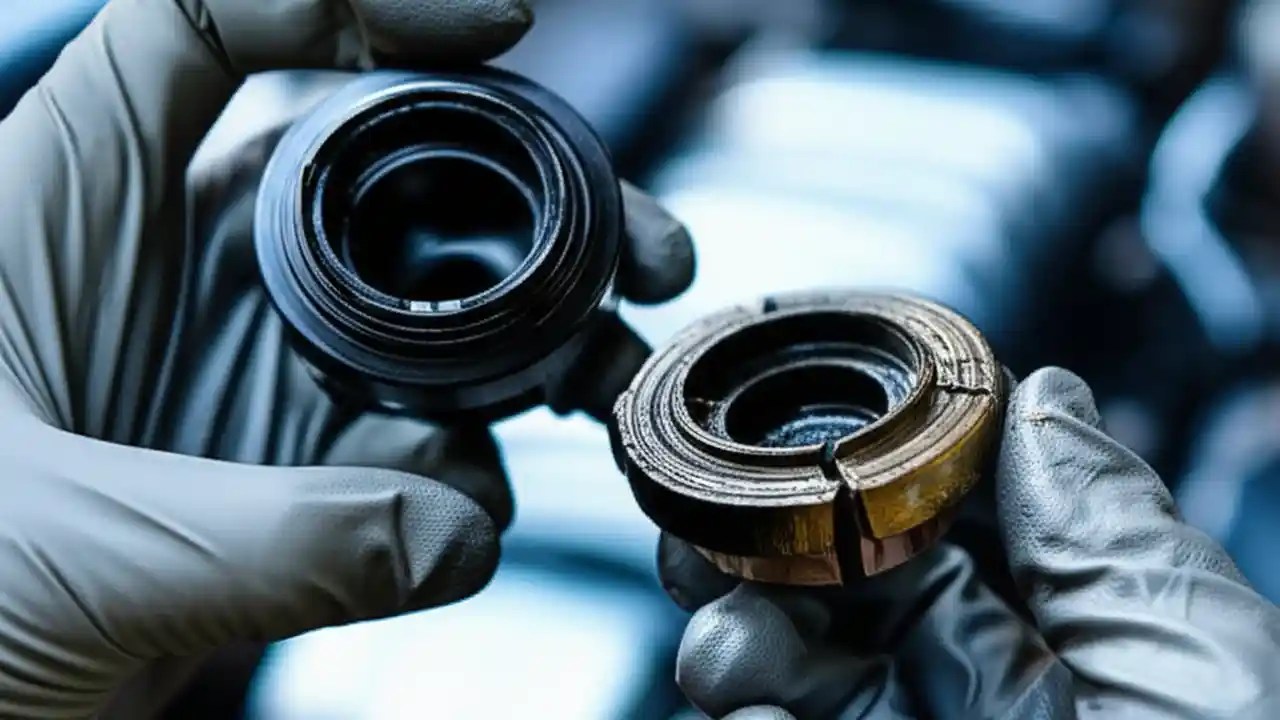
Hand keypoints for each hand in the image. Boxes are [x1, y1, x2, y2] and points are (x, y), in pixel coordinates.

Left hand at [0, 1, 692, 716]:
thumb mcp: (62, 540)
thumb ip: (271, 535)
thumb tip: (455, 531)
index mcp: (83, 204)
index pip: (217, 23)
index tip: (502, 30)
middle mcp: (188, 274)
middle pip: (391, 178)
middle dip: (533, 203)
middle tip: (641, 253)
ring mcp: (249, 379)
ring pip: (431, 324)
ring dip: (536, 356)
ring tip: (604, 395)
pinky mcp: (284, 483)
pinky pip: (411, 458)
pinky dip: (459, 494)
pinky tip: (457, 535)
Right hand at [661, 368, 1279, 718]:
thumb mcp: (1196, 667)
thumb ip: (1107, 533)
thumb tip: (1045, 398)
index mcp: (1083, 634)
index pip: (951, 516)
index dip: (866, 469)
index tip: (800, 442)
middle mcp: (998, 692)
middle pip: (849, 585)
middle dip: (769, 551)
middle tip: (717, 543)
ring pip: (795, 666)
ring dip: (739, 638)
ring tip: (727, 652)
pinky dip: (742, 714)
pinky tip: (738, 708)